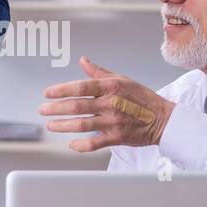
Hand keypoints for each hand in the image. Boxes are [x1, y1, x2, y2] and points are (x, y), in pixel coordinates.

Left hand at [38, 55, 173, 151]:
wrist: (163, 119)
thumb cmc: (142, 98)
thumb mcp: (122, 79)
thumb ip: (99, 72)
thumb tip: (83, 60)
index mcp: (111, 87)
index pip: (80, 87)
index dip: (61, 90)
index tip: (47, 93)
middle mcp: (111, 104)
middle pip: (76, 107)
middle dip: (55, 109)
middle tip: (42, 109)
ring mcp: (113, 122)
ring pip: (81, 125)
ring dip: (62, 126)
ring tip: (50, 125)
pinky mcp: (117, 137)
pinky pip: (94, 143)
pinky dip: (81, 145)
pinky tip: (71, 144)